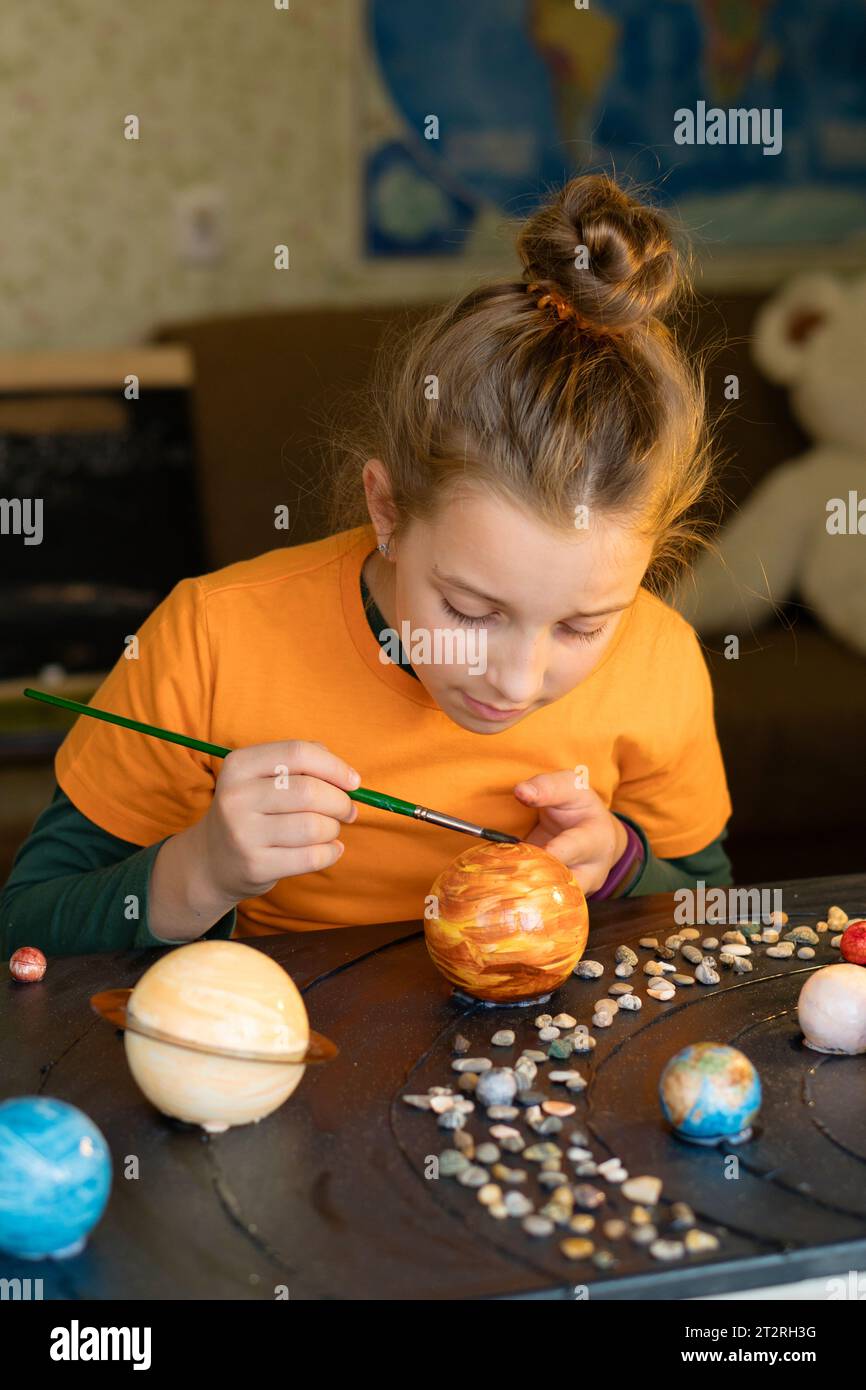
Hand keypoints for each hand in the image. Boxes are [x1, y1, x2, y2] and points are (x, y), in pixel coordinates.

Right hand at [194, 740, 360, 901]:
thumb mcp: (261, 778)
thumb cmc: (253, 811)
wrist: (212, 860)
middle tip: (348, 810)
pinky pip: (311, 857)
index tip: (353, 782)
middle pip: (309, 791)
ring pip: (313, 826)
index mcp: (239, 765)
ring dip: (333, 829)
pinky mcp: (255, 865)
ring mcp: (242, 833)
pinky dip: (331, 853)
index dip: (334, 766)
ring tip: (330, 830)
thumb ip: (302, 764)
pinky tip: (330, 849)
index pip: (298, 753)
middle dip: (340, 802)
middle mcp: (236, 797)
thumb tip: (348, 777)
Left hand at [514, 772, 628, 895]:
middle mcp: (591, 871)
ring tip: (503, 892)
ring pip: (555, 903)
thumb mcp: (570, 788)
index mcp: (596, 839)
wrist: (594, 833)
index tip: (539, 853)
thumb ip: (547, 788)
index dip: (556, 852)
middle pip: (568, 886)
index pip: (576, 847)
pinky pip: (543, 908)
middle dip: (541, 884)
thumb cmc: (579, 808)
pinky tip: (502, 899)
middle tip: (512, 880)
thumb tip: (521, 792)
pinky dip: (523, 903)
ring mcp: (576, 891)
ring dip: (528, 897)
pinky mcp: (560, 901)